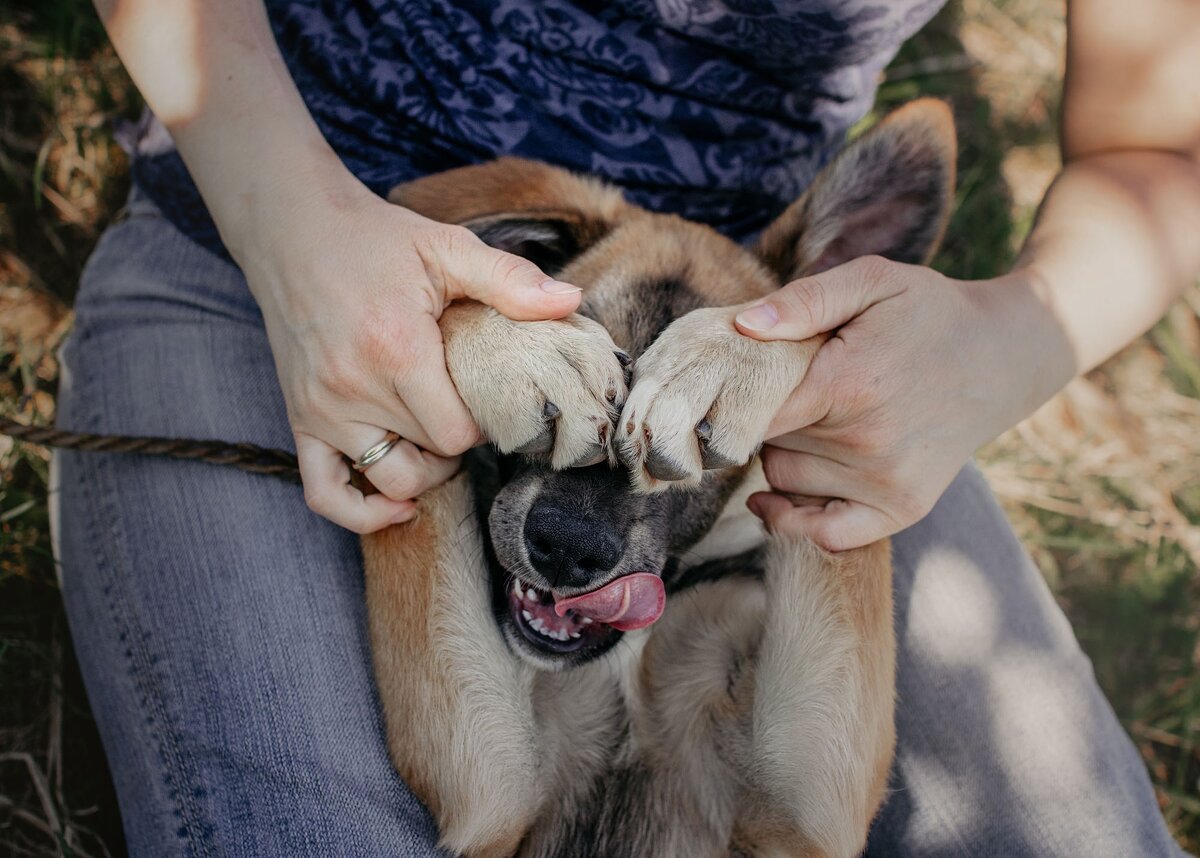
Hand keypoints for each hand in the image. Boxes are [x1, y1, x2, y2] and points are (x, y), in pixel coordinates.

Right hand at [234, 178, 582, 532]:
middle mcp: (354, 389)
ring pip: (390, 481)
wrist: (293, 229)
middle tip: (465, 405)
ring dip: (422, 472)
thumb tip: (570, 301)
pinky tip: (397, 504)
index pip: (458, 433)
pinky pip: (325, 492)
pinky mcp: (298, 419)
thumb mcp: (447, 247)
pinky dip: (360, 511)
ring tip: (435, 437)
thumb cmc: (375, 240)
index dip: (483, 423)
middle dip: (457, 441)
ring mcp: (321, 410)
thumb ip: (510, 279)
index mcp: (397, 350)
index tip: (486, 394)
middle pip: (430, 457)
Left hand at [734, 255, 1067, 550]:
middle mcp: (865, 442)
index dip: (728, 404)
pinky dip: (793, 520)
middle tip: (791, 391)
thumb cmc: (926, 312)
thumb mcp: (872, 280)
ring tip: (814, 419)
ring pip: (783, 480)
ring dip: (782, 454)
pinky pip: (824, 533)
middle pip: (765, 444)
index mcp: (847, 385)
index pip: (752, 415)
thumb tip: (744, 329)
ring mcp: (885, 482)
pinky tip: (771, 500)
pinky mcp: (902, 507)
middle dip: (764, 418)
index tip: (725, 389)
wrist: (1003, 355)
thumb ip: (805, 300)